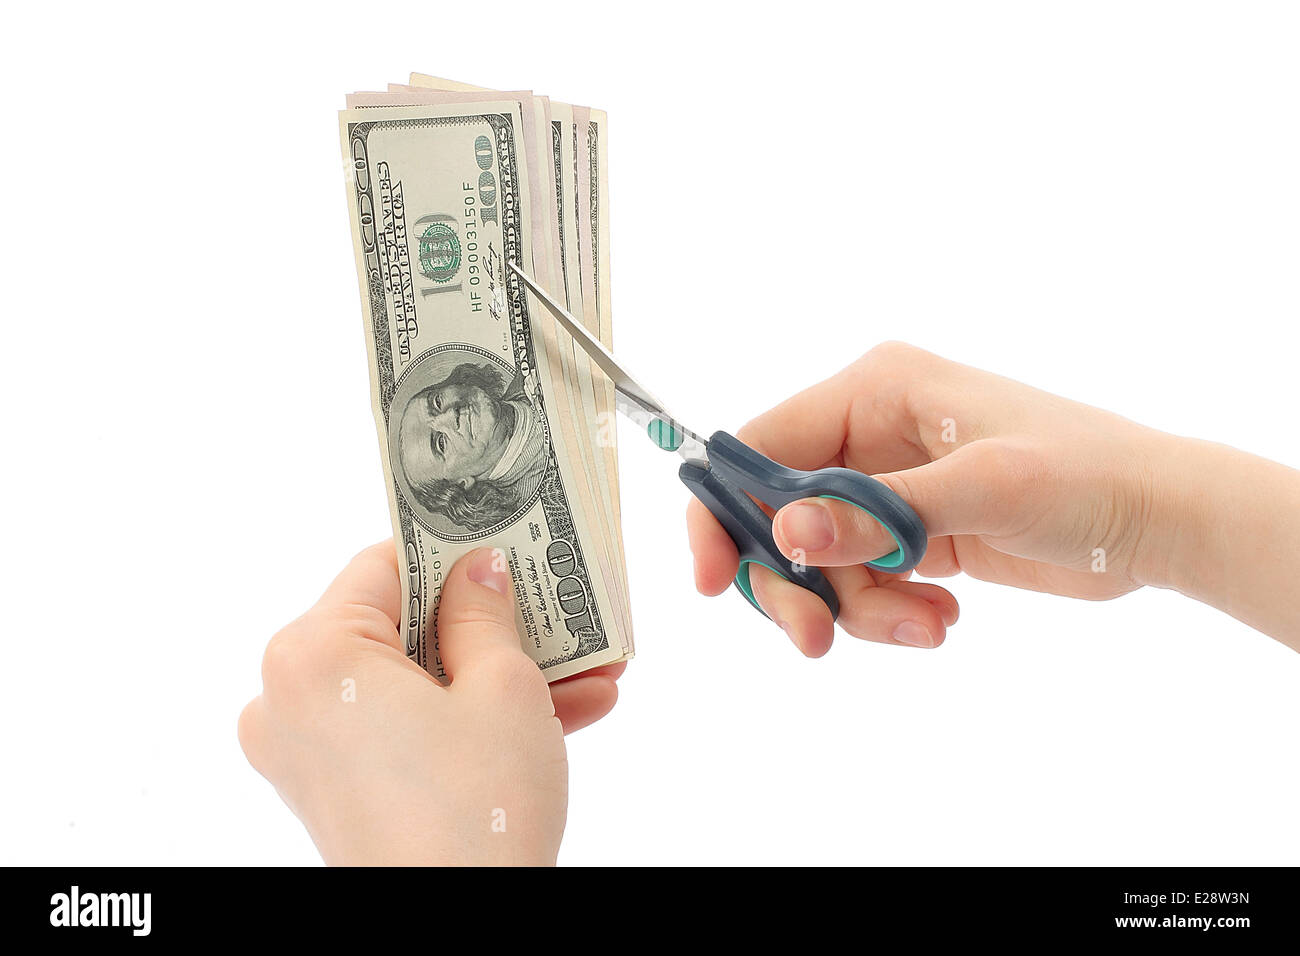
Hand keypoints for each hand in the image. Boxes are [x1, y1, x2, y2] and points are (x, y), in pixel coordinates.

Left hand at [237, 542, 624, 864]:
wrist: (460, 935)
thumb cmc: (472, 815)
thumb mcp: (502, 687)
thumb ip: (485, 612)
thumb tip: (479, 572)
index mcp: (313, 653)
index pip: (386, 566)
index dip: (457, 554)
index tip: (506, 547)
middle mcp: (289, 698)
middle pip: (402, 628)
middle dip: (491, 627)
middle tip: (554, 614)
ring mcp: (308, 751)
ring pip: (414, 684)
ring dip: (497, 678)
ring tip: (584, 673)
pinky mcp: (335, 792)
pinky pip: (406, 730)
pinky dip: (469, 721)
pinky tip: (560, 714)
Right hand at [688, 342, 1299, 654]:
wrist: (1156, 520)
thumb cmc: (1084, 475)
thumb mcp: (980, 491)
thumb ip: (877, 515)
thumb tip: (785, 535)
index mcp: (874, 392)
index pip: (760, 448)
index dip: (725, 511)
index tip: (714, 578)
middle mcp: (868, 436)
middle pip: (778, 516)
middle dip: (794, 582)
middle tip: (815, 639)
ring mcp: (887, 488)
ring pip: (819, 562)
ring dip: (858, 607)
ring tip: (925, 624)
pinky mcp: (909, 532)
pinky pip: (861, 583)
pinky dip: (888, 612)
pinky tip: (942, 618)